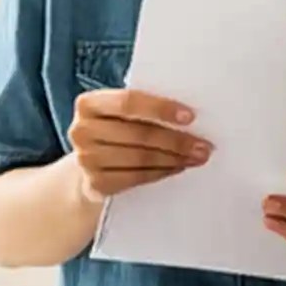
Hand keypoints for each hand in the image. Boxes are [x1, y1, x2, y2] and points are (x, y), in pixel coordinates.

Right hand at [67, 89, 212, 201]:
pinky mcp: (95, 185)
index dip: (161, 108)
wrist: (90, 163)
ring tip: (196, 157)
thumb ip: (144, 107)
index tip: (190, 116)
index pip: (128, 101)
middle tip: (204, 145)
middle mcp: (81, 130)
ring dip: (174, 158)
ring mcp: (85, 159)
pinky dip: (162, 172)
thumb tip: (190, 115)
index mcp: (88, 104)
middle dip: (177, 140)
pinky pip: (136, 177)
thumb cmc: (115, 129)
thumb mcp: (120, 113)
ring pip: (140, 157)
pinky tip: (177, 167)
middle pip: (139, 133)